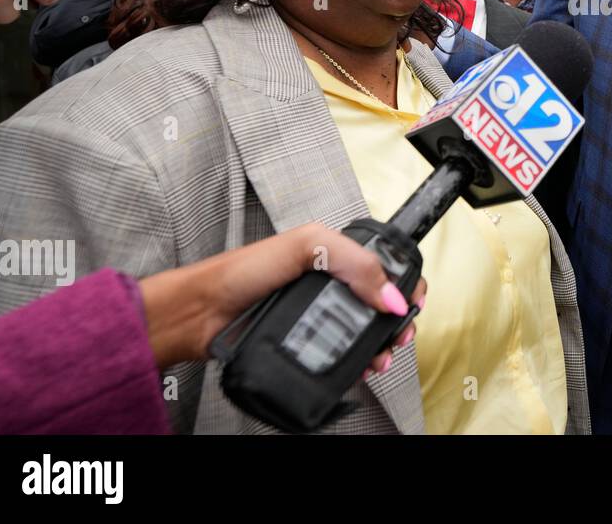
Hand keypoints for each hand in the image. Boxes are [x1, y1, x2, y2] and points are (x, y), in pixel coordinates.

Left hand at [139, 223, 426, 370]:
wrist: (200, 314)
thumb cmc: (240, 271)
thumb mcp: (305, 246)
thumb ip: (353, 262)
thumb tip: (392, 295)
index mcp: (333, 256)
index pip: (384, 266)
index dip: (405, 284)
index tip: (411, 302)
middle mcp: (329, 286)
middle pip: (381, 305)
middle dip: (398, 321)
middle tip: (399, 334)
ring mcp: (319, 317)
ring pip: (365, 334)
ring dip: (382, 346)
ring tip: (381, 355)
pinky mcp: (307, 345)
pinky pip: (343, 356)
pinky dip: (359, 364)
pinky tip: (362, 366)